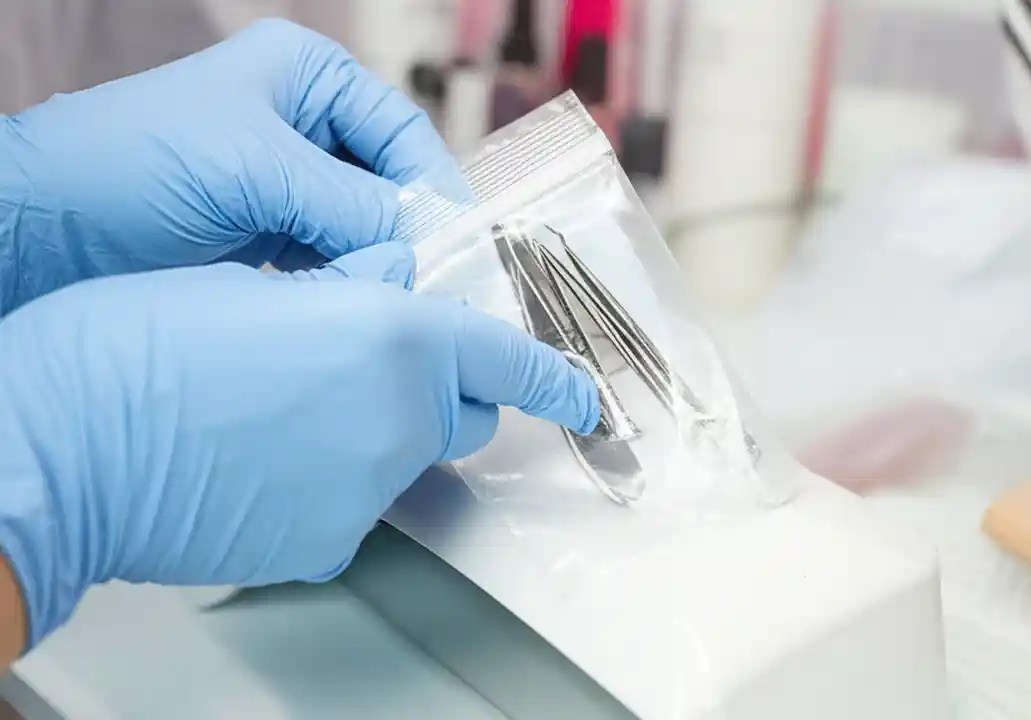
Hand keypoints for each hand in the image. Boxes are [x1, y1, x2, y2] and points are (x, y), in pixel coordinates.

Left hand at [0, 18, 467, 314]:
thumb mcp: (256, 169)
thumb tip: (425, 244)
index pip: (401, 131)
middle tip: (444, 284)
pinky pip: (332, 257)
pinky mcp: (266, 235)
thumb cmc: (135, 163)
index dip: (434, 187)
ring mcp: (284, 182)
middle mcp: (302, 123)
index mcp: (306, 76)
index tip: (464, 244)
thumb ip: (349, 204)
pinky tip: (366, 308)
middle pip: (388, 182)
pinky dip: (351, 281)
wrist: (43, 228)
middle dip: (413, 230)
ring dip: (384, 262)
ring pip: (364, 225)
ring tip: (410, 302)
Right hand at [0, 242, 598, 647]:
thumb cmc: (133, 349)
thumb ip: (348, 284)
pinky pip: (352, 507)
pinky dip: (327, 485)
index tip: (584, 393)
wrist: (60, 450)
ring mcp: (365, 491)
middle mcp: (398, 418)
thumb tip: (394, 277)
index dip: (553, 376)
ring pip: (402, 461)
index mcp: (391, 335)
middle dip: (440, 394)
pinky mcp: (325, 544)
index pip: (505, 358)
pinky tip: (259, 465)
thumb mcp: (249, 281)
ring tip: (281, 415)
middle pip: (461, 415)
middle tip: (370, 372)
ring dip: (371, 435)